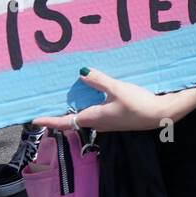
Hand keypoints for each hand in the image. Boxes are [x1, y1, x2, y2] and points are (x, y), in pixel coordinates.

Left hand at [33, 67, 170, 132]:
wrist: (161, 115)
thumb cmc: (138, 104)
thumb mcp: (118, 89)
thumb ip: (99, 80)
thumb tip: (81, 73)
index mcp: (94, 117)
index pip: (65, 121)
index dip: (49, 120)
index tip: (34, 120)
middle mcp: (98, 123)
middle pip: (73, 120)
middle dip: (61, 115)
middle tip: (49, 106)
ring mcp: (108, 123)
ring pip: (85, 117)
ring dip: (75, 111)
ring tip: (67, 100)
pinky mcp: (117, 119)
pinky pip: (96, 114)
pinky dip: (88, 107)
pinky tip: (93, 97)